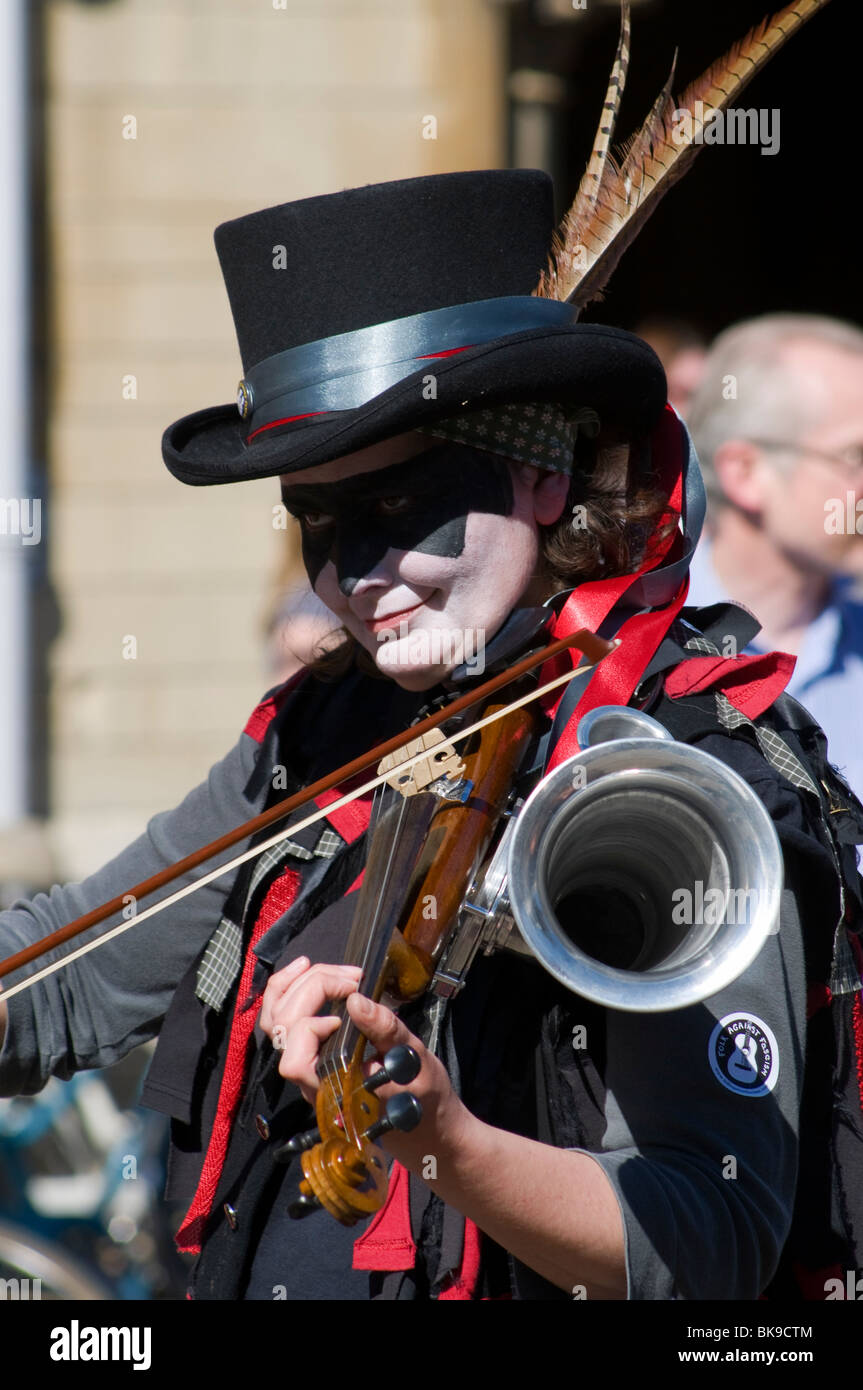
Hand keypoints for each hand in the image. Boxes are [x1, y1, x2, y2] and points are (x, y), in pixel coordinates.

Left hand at [257, 957, 474, 1175]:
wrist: (426, 1125)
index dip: (315, 1022)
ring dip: (291, 988)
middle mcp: (312, 1081)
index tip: (352, 1000)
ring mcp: (309, 1068)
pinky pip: (286, 1025)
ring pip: (276, 1025)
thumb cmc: (423, 1098)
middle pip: (282, 1030)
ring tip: (315, 966)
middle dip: (310, 989)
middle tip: (350, 976)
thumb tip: (356, 1001)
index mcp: (332, 1089)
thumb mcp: (414, 1060)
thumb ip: (385, 1030)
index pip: (296, 1058)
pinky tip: (307, 974)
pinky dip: (290, 995)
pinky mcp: (314, 1056)